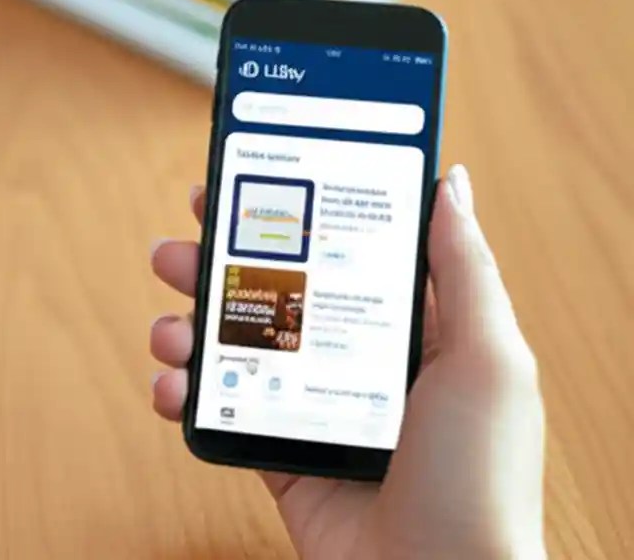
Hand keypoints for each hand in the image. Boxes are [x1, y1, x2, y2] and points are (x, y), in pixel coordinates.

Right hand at [149, 166, 546, 558]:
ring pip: (232, 345)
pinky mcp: (275, 451)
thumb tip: (447, 182)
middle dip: (216, 264)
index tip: (243, 181)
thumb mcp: (487, 359)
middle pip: (271, 291)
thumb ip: (464, 268)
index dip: (291, 212)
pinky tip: (173, 387)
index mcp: (410, 328)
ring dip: (186, 327)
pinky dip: (182, 394)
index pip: (340, 249)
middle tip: (179, 248)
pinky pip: (217, 408)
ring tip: (170, 330)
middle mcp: (353, 359)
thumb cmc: (480, 477)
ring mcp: (308, 404)